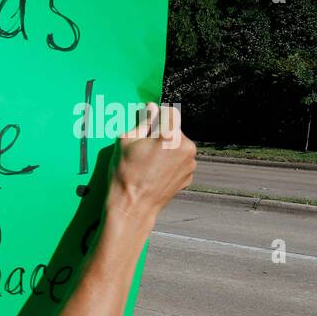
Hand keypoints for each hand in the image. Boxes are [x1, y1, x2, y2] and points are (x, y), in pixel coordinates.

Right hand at [106, 102, 195, 226]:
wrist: (133, 207)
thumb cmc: (126, 174)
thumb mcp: (125, 142)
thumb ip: (142, 122)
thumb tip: (151, 109)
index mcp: (170, 136)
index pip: (170, 112)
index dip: (158, 115)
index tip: (149, 120)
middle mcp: (187, 147)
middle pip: (175, 130)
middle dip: (161, 134)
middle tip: (144, 147)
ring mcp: (190, 163)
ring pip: (179, 146)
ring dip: (167, 148)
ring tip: (149, 162)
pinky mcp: (189, 176)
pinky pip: (181, 162)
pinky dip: (170, 163)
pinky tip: (155, 172)